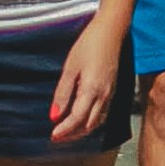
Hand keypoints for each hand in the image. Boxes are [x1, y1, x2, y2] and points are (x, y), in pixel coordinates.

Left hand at [47, 14, 127, 143]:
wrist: (111, 29)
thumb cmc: (89, 43)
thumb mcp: (71, 67)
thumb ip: (62, 93)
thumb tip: (54, 117)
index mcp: (92, 90)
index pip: (77, 119)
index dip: (64, 130)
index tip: (52, 135)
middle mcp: (103, 95)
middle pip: (88, 125)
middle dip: (72, 135)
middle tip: (57, 136)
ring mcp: (110, 92)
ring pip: (97, 121)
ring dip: (82, 130)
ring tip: (68, 131)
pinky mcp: (112, 88)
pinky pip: (103, 113)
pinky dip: (91, 121)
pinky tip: (82, 117)